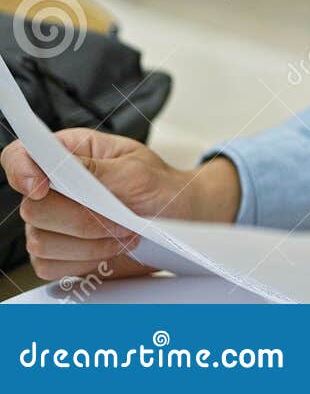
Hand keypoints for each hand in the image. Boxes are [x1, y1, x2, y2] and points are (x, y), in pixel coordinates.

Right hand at [1, 128, 240, 281]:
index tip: (41, 187)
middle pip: (32, 209)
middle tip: (120, 219)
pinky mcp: (58, 254)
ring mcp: (51, 224)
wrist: (179, 220)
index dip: (21, 170)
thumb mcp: (138, 171)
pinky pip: (50, 266)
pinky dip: (85, 262)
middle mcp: (52, 188)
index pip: (19, 156)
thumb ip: (98, 171)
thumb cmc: (160, 186)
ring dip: (89, 244)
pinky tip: (111, 250)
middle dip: (80, 219)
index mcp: (68, 153)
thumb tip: (61, 167)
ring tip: (125, 233)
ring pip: (41, 242)